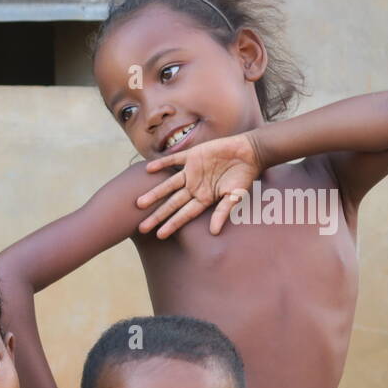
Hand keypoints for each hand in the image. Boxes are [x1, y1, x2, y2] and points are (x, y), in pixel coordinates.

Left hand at [137, 132, 261, 237]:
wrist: (249, 151)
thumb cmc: (244, 176)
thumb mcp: (235, 196)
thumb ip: (222, 212)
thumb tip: (214, 232)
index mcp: (204, 198)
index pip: (184, 215)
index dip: (172, 224)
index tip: (159, 235)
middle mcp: (194, 187)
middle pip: (171, 204)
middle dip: (157, 215)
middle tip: (141, 227)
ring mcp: (192, 172)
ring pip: (168, 185)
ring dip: (154, 193)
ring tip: (138, 203)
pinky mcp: (192, 156)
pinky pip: (174, 160)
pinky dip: (162, 163)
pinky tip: (148, 169)